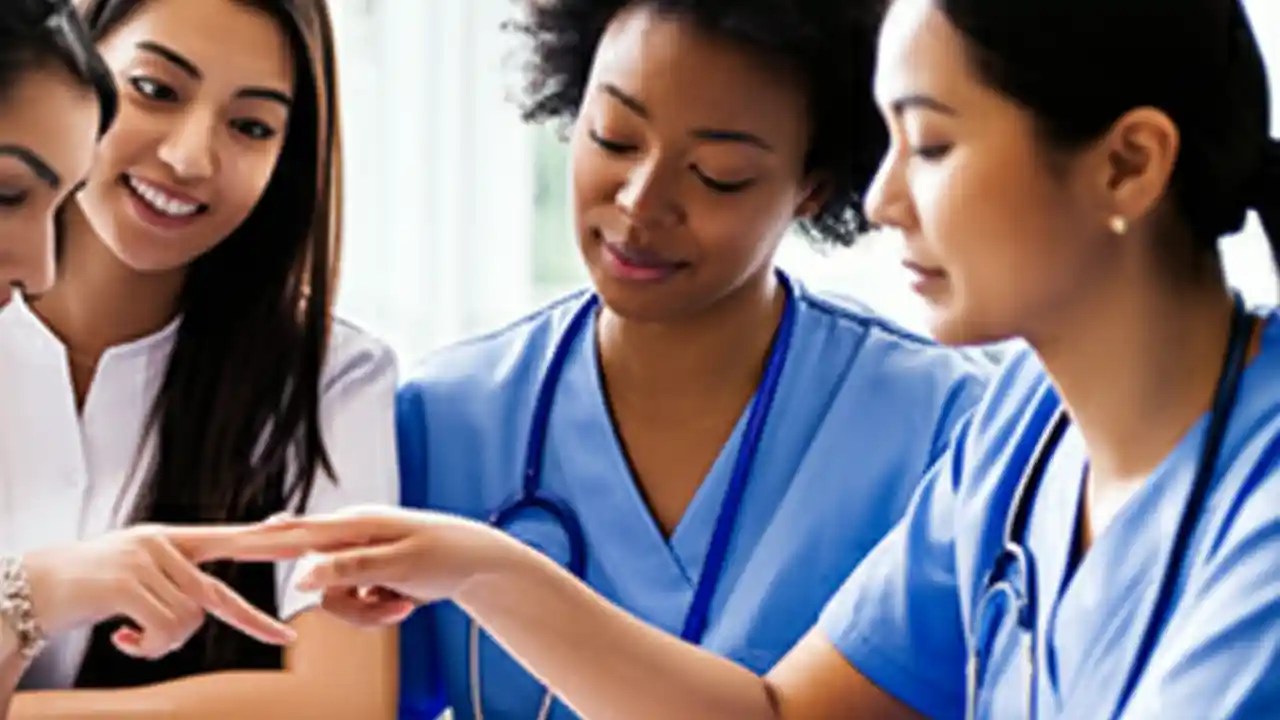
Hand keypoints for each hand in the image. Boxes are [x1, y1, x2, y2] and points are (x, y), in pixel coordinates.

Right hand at [21, 524, 298, 659]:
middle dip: (252, 621)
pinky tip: (121, 639)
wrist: (27, 589)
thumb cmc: (85, 587)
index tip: (299, 535)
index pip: (228, 539)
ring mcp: (143, 561)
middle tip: (286, 638)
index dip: (264, 540)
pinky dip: (146, 647)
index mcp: (169, 539)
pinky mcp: (125, 583)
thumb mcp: (134, 573)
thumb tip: (204, 606)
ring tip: (133, 637)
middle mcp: (161, 543)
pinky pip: (161, 630)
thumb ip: (171, 579)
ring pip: (187, 623)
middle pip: (216, 594)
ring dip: (162, 644)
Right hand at [236, 506, 509, 626]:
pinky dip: (378, 612)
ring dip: (369, 612)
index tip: (229, 543)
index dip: (262, 542)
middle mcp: (351, 540)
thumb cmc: (444, 553)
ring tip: (405, 603)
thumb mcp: (399, 564)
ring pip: (336, 601)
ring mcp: (359, 559)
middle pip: (318, 583)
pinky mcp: (368, 577)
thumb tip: (301, 577)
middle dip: (353, 605)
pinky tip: (405, 602)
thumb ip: (349, 568)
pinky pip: (354, 606)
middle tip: (388, 603)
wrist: (476, 562)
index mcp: (354, 526)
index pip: (298, 535)